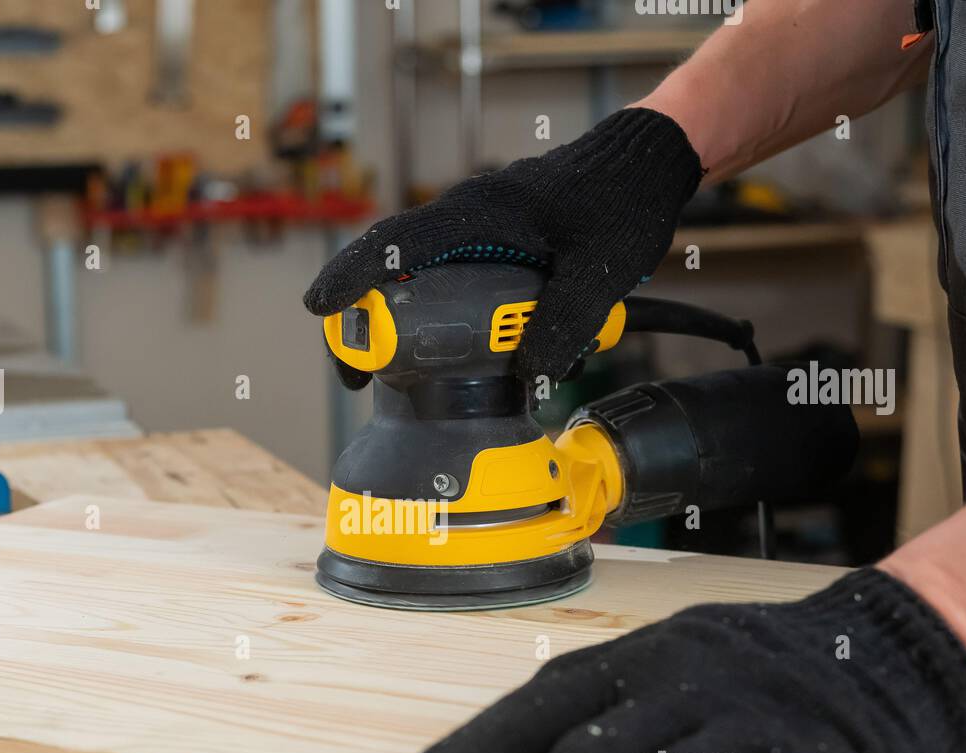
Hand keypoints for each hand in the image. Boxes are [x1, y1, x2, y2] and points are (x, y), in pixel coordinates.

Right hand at [303, 108, 702, 385]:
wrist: (645, 165)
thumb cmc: (621, 200)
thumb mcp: (601, 268)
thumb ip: (566, 320)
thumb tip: (528, 374)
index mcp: (479, 214)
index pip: (396, 243)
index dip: (352, 276)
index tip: (320, 308)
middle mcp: (467, 220)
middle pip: (391, 267)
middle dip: (363, 320)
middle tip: (358, 373)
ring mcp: (477, 234)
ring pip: (417, 278)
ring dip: (399, 324)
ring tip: (393, 374)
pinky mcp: (492, 248)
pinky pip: (449, 282)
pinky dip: (438, 316)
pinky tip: (455, 354)